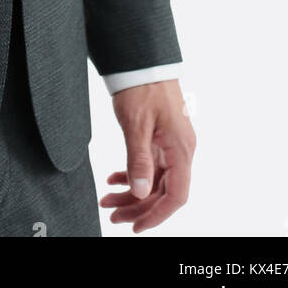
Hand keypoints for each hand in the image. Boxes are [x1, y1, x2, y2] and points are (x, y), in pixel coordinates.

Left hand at [101, 79, 195, 232]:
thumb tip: (139, 193)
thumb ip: (138, 160)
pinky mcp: (161, 138)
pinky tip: (113, 178)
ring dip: (132, 193)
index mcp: (181, 149)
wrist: (142, 60)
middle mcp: (180, 150)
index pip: (175, 196)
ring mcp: (171, 145)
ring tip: (107, 199)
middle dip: (137, 207)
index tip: (135, 226)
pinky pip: (151, 166)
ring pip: (154, 180)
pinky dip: (132, 174)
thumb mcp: (136, 124)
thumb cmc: (142, 87)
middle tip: (111, 215)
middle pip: (163, 192)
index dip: (156, 216)